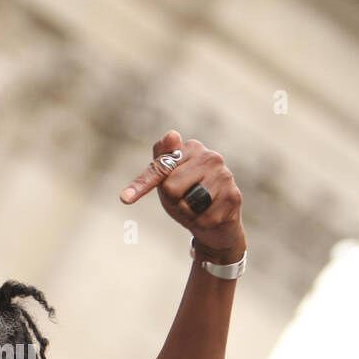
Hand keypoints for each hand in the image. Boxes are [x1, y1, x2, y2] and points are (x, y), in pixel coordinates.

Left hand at [120, 129, 244, 263]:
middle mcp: (211, 157)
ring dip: (188, 214)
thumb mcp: (167, 181)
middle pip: (170, 188)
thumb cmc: (187, 198)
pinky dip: (201, 223)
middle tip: (185, 201)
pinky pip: (203, 218)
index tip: (125, 199)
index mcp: (191, 148)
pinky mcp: (233, 196)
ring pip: (187, 204)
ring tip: (199, 208)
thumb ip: (161, 162)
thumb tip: (171, 133)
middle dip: (173, 201)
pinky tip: (211, 216)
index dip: (142, 185)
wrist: (215, 225)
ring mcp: (225, 175)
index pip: (161, 167)